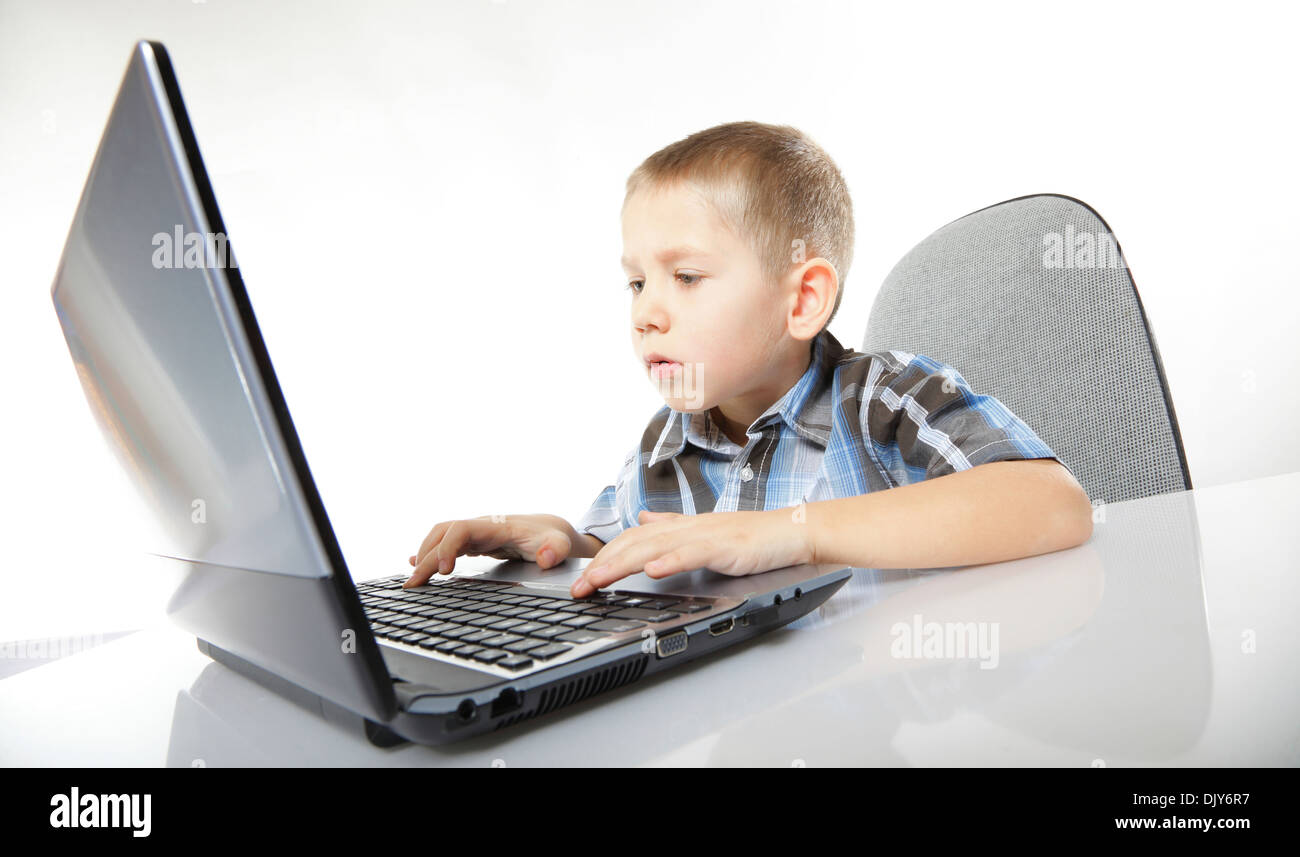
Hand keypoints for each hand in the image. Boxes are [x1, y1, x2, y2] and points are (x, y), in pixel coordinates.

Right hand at [406, 514, 571, 587]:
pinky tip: (416, 566)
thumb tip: (545, 557)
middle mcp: (480, 527)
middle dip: (426, 557)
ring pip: (440, 539)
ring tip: (413, 580)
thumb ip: (555, 549)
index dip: (448, 548)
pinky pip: (445, 546)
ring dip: (423, 557)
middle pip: (443, 534)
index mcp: (496, 526)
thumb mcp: (560, 544)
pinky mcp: (474, 544)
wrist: (551, 531)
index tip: (443, 571)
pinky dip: (429, 555)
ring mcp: (475, 535)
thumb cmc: (553, 538)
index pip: (461, 530)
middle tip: (414, 584)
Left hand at [570, 507, 813, 597]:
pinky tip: (652, 571)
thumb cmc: (755, 537)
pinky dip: (671, 561)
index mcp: (682, 526)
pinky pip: (693, 553)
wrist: (794, 532)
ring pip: (656, 547)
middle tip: (579, 588)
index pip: (633, 539)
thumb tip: (644, 519)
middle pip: (635, 543)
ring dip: (624, 564)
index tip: (583, 579)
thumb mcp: (706, 531)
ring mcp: (706, 535)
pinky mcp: (726, 547)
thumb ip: (673, 526)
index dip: (605, 556)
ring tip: (599, 579)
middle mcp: (688, 527)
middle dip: (603, 565)